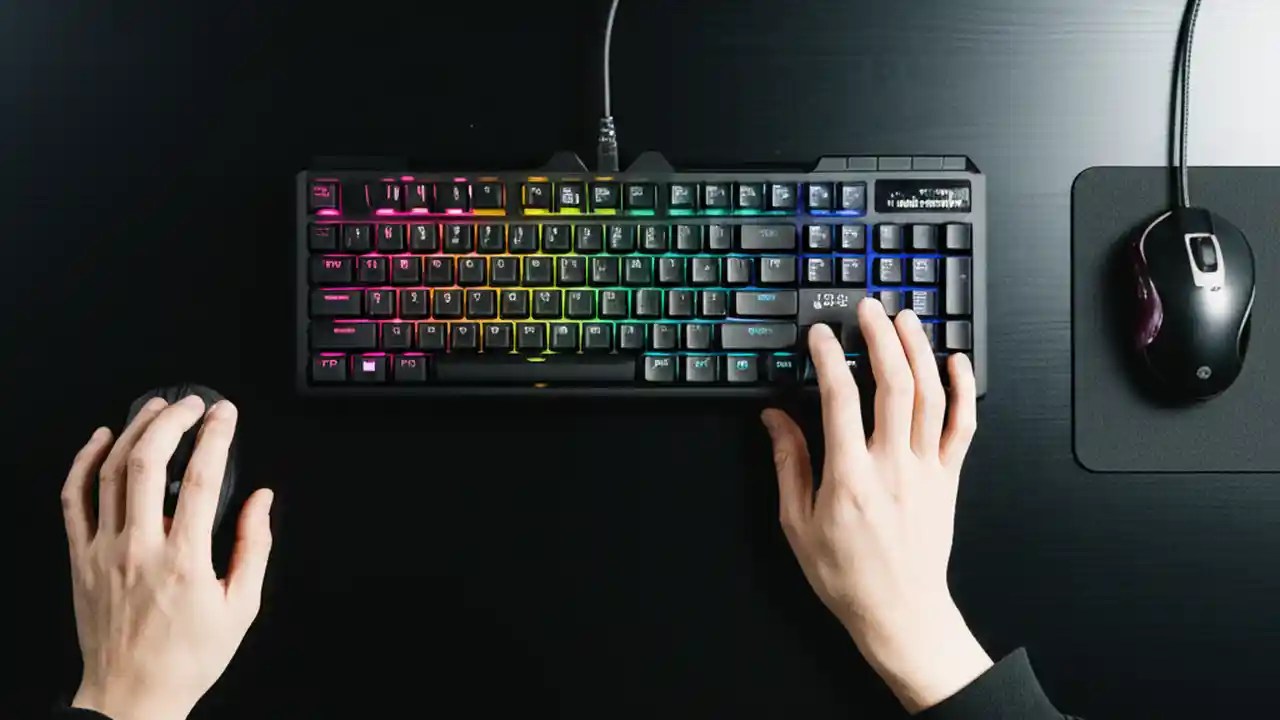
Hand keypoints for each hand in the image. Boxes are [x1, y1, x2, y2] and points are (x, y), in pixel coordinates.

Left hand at [61, 395, 273, 719]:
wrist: (131, 695)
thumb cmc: (187, 657)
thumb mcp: (241, 608)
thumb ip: (254, 547)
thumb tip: (261, 501)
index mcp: (184, 561)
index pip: (201, 479)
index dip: (216, 436)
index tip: (225, 414)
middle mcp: (140, 549)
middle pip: (148, 464)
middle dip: (172, 421)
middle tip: (192, 404)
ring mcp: (104, 551)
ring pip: (109, 474)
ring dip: (133, 431)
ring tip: (155, 409)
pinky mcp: (80, 558)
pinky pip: (72, 500)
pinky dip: (82, 463)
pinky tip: (99, 439)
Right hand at [762, 299, 987, 713]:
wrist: (900, 612)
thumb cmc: (846, 575)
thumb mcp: (797, 523)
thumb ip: (789, 464)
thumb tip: (775, 418)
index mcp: (850, 477)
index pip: (839, 399)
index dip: (829, 358)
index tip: (820, 336)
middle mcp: (893, 466)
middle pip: (893, 385)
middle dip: (881, 338)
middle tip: (869, 310)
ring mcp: (927, 470)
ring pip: (930, 396)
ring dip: (919, 351)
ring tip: (906, 320)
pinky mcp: (949, 478)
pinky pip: (963, 425)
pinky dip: (963, 389)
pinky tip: (955, 362)